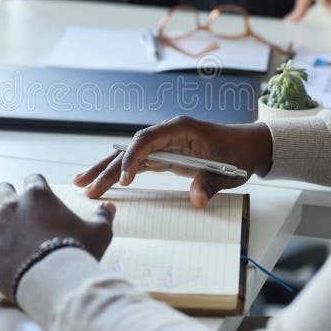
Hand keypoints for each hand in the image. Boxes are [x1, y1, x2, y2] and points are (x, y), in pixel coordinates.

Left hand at [0, 175, 115, 299]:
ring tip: (0, 226)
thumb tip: (109, 207)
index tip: (40, 196)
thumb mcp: (99, 233)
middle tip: (17, 210)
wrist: (53, 279)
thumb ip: (103, 217)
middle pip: (2, 189)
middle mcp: (12, 205)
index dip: (36, 187)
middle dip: (8, 196)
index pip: (33, 179)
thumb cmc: (76, 252)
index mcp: (38, 195)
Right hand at [74, 117, 272, 207]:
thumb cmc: (237, 155)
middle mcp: (166, 133)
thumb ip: (208, 185)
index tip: (124, 179)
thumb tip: (197, 201)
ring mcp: (163, 144)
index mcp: (179, 129)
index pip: (146, 140)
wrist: (248, 147)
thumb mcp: (226, 173)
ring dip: (106, 170)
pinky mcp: (163, 155)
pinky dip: (120, 173)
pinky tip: (104, 183)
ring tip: (81, 183)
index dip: (132, 158)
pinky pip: (137, 163)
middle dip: (106, 167)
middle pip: (129, 148)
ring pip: (128, 156)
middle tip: (85, 185)